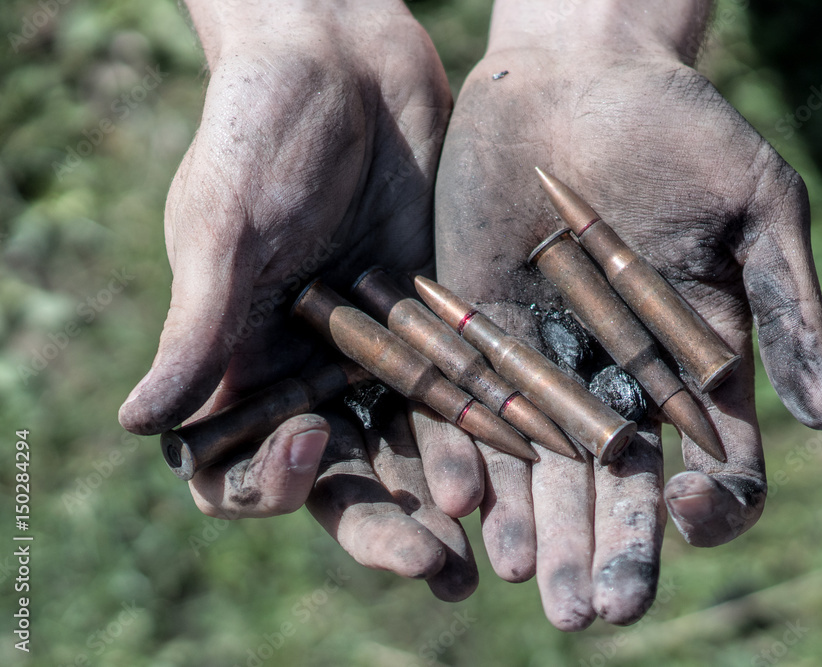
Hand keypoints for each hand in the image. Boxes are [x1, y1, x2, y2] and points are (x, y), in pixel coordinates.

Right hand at [118, 0, 476, 597]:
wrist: (343, 58)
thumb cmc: (258, 129)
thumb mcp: (223, 225)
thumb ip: (198, 326)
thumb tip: (138, 424)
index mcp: (238, 361)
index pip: (242, 461)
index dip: (272, 485)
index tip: (311, 458)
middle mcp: (307, 369)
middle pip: (343, 472)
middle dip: (386, 521)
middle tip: (435, 565)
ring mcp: (376, 347)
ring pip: (412, 441)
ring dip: (449, 492)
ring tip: (491, 540)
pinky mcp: (435, 316)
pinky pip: (463, 382)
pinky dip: (489, 423)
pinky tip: (525, 458)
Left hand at [428, 0, 821, 628]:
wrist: (575, 74)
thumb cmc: (680, 128)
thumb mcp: (757, 205)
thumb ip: (789, 307)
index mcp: (698, 362)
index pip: (718, 463)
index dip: (712, 502)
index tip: (687, 508)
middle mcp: (622, 380)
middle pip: (622, 487)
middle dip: (609, 549)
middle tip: (592, 610)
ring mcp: (549, 363)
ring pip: (547, 469)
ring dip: (539, 531)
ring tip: (531, 584)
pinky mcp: (481, 336)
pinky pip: (477, 414)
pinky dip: (477, 463)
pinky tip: (470, 511)